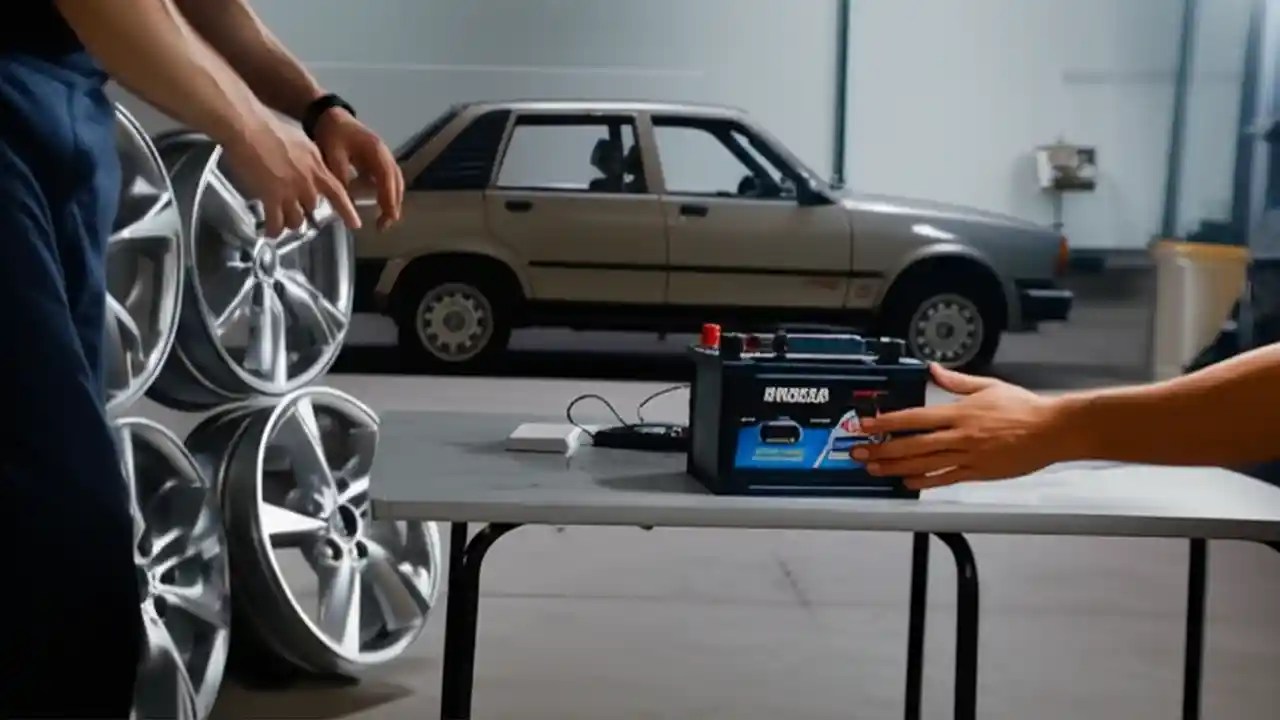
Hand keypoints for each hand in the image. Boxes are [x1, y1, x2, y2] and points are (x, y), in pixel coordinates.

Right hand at [221, 113, 361, 237]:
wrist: (249, 129)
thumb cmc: (271, 130)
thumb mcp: (301, 144)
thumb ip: (309, 161)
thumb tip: (311, 169)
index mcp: (317, 167)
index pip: (338, 193)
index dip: (347, 210)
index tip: (355, 225)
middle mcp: (308, 183)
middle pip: (312, 208)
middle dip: (305, 212)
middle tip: (295, 212)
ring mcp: (290, 192)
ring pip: (296, 220)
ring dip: (290, 224)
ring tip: (282, 223)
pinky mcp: (271, 198)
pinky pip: (276, 222)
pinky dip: (273, 230)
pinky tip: (270, 232)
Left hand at [312, 108, 403, 230]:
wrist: (332, 117)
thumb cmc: (333, 134)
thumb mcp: (333, 155)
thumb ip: (341, 176)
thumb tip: (346, 200)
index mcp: (377, 152)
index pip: (387, 180)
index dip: (389, 200)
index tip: (388, 217)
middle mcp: (386, 155)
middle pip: (397, 183)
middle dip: (393, 205)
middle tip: (384, 225)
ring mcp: (385, 156)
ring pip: (395, 182)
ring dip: (392, 200)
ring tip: (384, 218)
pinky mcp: (380, 160)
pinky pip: (389, 179)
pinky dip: (388, 192)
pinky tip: (380, 204)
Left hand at [852, 363, 1063, 489]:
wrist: (1052, 430)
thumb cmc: (1023, 406)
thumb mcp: (988, 386)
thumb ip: (956, 381)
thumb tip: (933, 369)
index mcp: (959, 413)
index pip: (914, 418)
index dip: (886, 423)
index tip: (866, 425)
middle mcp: (959, 436)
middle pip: (912, 445)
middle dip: (881, 449)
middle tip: (858, 452)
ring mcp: (967, 457)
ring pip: (923, 465)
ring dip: (895, 468)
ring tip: (874, 468)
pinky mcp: (978, 473)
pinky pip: (945, 479)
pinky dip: (924, 482)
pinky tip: (907, 483)